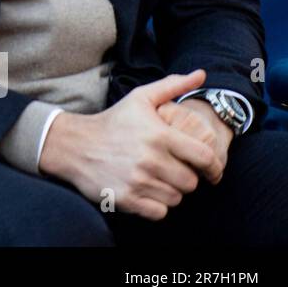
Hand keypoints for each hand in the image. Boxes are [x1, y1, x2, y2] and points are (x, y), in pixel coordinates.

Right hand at [39, 69, 217, 220]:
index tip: (212, 171)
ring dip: (171, 191)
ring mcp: (138, 181)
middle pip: (191, 182)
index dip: (214, 167)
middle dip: (186, 178)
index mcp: (159, 135)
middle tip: (173, 170)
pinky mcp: (126, 199)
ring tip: (157, 179)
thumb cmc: (112, 121)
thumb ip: (173, 86)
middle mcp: (150, 160)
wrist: (73, 144)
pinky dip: (157, 205)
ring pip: (176, 198)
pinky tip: (147, 192)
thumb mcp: (140, 98)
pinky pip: (160, 212)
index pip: (205, 158)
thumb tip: (202, 74)